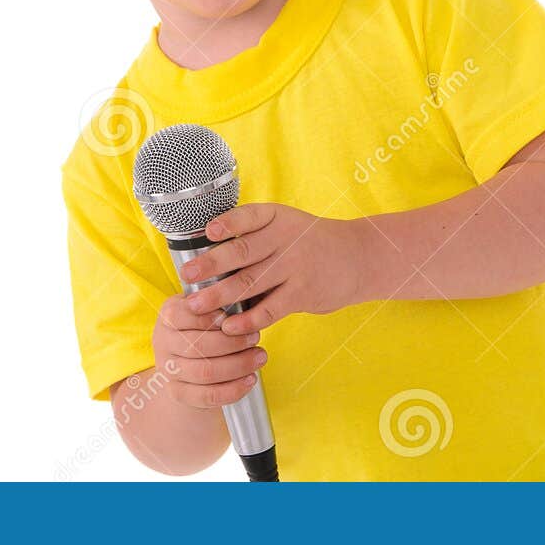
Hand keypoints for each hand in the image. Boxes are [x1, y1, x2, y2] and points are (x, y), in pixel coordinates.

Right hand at [151, 294, 267, 409]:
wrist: (188, 359)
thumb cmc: (207, 323)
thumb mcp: (208, 306)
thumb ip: (221, 299)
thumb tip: (243, 293)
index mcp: (169, 314)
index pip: (188, 314)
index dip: (214, 318)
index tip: (239, 317)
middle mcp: (163, 341)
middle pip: (198, 345)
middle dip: (233, 342)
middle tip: (256, 337)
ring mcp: (168, 369)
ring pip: (204, 372)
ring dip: (237, 365)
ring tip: (259, 357)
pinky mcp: (178, 393)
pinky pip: (206, 396)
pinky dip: (232, 390)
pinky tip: (250, 380)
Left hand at [179, 203, 368, 334]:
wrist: (358, 258)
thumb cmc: (310, 243)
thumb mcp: (286, 226)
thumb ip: (255, 237)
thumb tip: (208, 258)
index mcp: (276, 218)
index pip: (249, 217)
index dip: (227, 223)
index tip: (208, 231)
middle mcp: (286, 239)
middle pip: (242, 252)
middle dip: (211, 265)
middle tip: (187, 275)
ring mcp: (295, 266)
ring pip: (251, 282)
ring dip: (220, 296)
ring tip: (197, 306)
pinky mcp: (303, 293)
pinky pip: (270, 309)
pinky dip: (247, 320)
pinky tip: (229, 327)